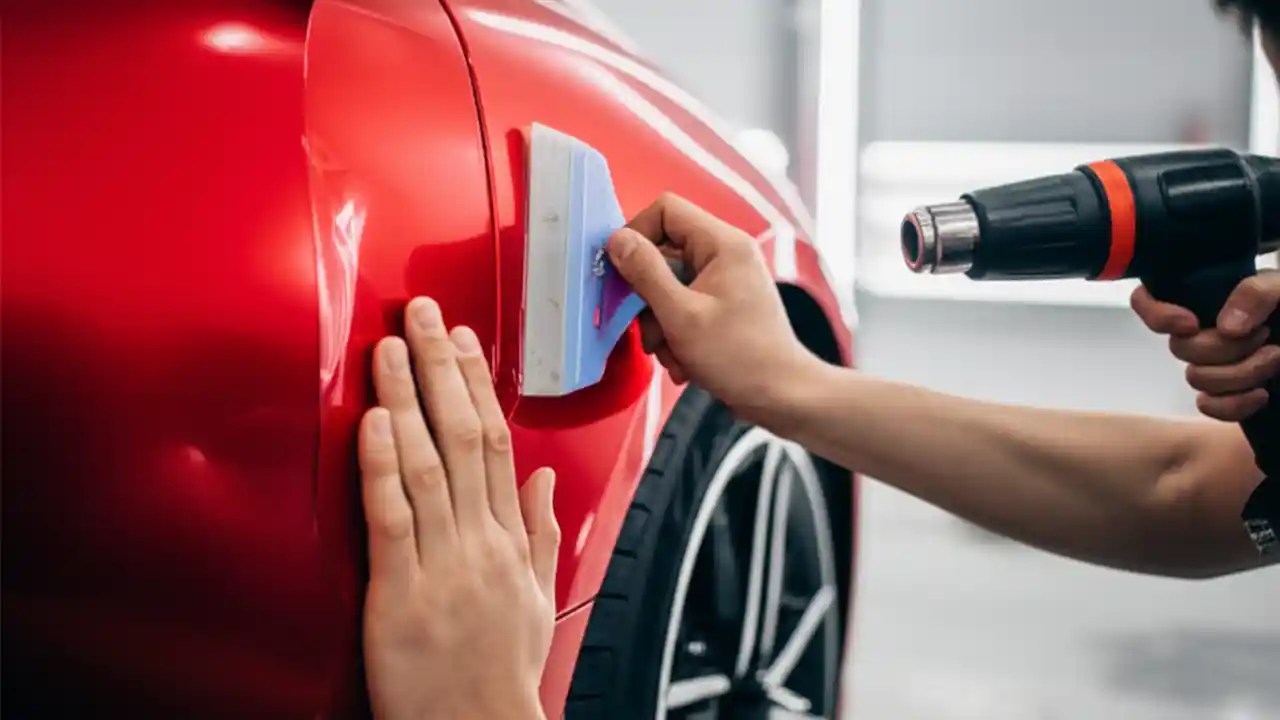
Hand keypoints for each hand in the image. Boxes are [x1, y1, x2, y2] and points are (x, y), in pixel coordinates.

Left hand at [359, 297, 558, 719]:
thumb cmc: (503, 674)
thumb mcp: (538, 598)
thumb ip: (541, 533)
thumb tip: (544, 482)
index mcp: (510, 541)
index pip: (496, 444)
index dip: (477, 386)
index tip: (462, 342)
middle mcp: (481, 543)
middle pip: (465, 437)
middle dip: (442, 369)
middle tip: (424, 316)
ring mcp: (443, 565)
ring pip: (428, 465)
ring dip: (409, 400)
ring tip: (391, 349)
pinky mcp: (401, 595)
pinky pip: (393, 518)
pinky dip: (383, 466)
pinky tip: (373, 422)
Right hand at [606, 193, 818, 425]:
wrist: (782, 397)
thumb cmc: (739, 357)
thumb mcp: (681, 315)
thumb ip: (645, 273)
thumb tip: (615, 240)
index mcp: (722, 243)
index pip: (665, 210)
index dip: (636, 235)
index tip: (619, 272)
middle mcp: (725, 254)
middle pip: (663, 253)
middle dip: (647, 296)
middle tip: (648, 330)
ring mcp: (725, 280)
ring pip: (668, 285)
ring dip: (659, 324)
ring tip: (672, 355)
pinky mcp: (722, 305)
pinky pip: (683, 306)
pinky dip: (675, 334)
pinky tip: (684, 362)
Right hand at [1132, 270, 1279, 421]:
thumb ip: (1258, 292)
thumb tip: (1225, 326)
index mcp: (1209, 297)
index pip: (1148, 301)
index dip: (1158, 315)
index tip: (1193, 321)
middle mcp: (1205, 330)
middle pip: (1180, 350)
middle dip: (1224, 349)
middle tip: (1266, 336)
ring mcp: (1216, 365)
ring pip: (1197, 380)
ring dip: (1241, 374)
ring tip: (1277, 359)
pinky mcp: (1230, 395)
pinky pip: (1209, 407)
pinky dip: (1234, 406)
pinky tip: (1262, 396)